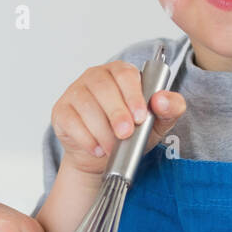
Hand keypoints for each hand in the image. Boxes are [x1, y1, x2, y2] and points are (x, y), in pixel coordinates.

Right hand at [52, 61, 185, 175]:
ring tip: (113, 148)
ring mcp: (75, 92)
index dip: (133, 95)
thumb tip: (162, 100)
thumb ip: (170, 109)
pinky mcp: (61, 111)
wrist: (104, 158)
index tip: (141, 117)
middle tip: (126, 134)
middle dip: (116, 113)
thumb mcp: (157, 123)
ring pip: (86, 106)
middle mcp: (95, 77)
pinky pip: (71, 121)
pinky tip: (97, 149)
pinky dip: (86, 138)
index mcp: (120, 72)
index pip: (125, 75)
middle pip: (103, 88)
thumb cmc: (131, 134)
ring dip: (101, 130)